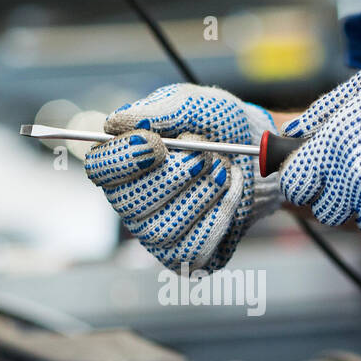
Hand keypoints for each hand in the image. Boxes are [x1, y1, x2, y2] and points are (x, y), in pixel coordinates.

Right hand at [83, 84, 279, 269]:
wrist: (261, 156)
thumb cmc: (220, 128)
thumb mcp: (195, 106)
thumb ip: (159, 111)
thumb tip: (115, 123)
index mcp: (124, 161)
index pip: (99, 168)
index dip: (123, 159)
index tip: (156, 144)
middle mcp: (131, 201)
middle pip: (130, 203)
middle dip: (175, 177)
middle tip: (207, 156)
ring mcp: (155, 232)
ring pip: (163, 229)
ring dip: (202, 195)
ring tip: (224, 171)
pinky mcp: (184, 254)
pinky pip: (193, 249)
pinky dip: (219, 217)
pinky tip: (230, 194)